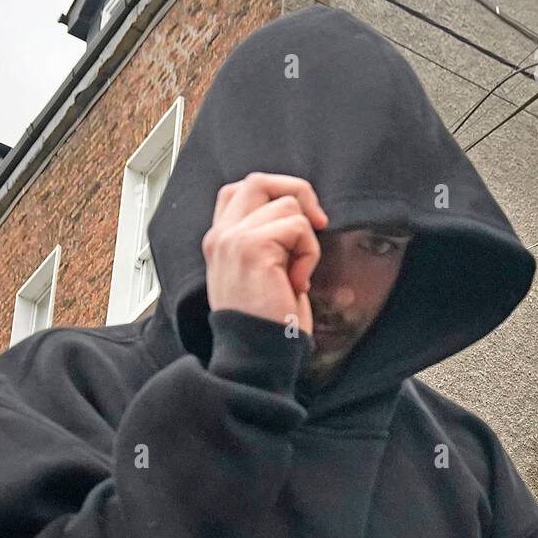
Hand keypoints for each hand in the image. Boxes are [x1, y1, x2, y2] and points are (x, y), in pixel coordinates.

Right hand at [202, 172, 327, 336]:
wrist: (257, 355)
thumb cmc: (266, 324)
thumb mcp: (260, 276)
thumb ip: (265, 241)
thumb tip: (299, 213)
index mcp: (219, 242)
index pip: (239, 191)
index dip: (275, 192)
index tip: (302, 219)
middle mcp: (220, 236)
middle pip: (259, 181)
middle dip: (297, 193)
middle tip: (318, 223)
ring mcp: (233, 239)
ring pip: (288, 206)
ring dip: (306, 241)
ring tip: (297, 275)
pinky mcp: (253, 246)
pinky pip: (298, 228)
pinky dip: (309, 254)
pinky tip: (297, 283)